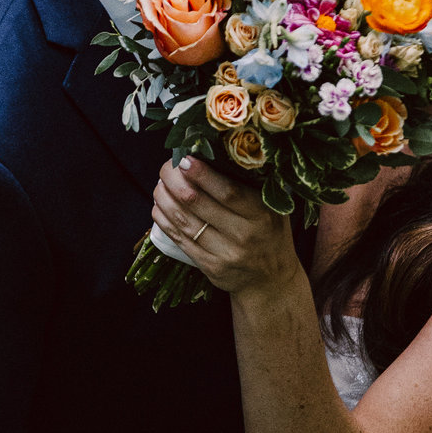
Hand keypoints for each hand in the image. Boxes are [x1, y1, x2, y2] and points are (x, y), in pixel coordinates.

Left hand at [152, 156, 298, 294]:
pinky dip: (164, 220)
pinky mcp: (210, 267)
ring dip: (165, 198)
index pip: (228, 192)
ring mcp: (226, 254)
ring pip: (184, 221)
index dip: (202, 175)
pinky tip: (158, 206)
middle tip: (166, 167)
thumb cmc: (270, 233)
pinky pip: (180, 240)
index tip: (184, 159)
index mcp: (262, 215)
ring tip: (160, 184)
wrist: (271, 279)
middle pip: (198, 204)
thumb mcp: (272, 208)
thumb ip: (251, 185)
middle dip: (175, 180)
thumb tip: (214, 153)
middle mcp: (245, 235)